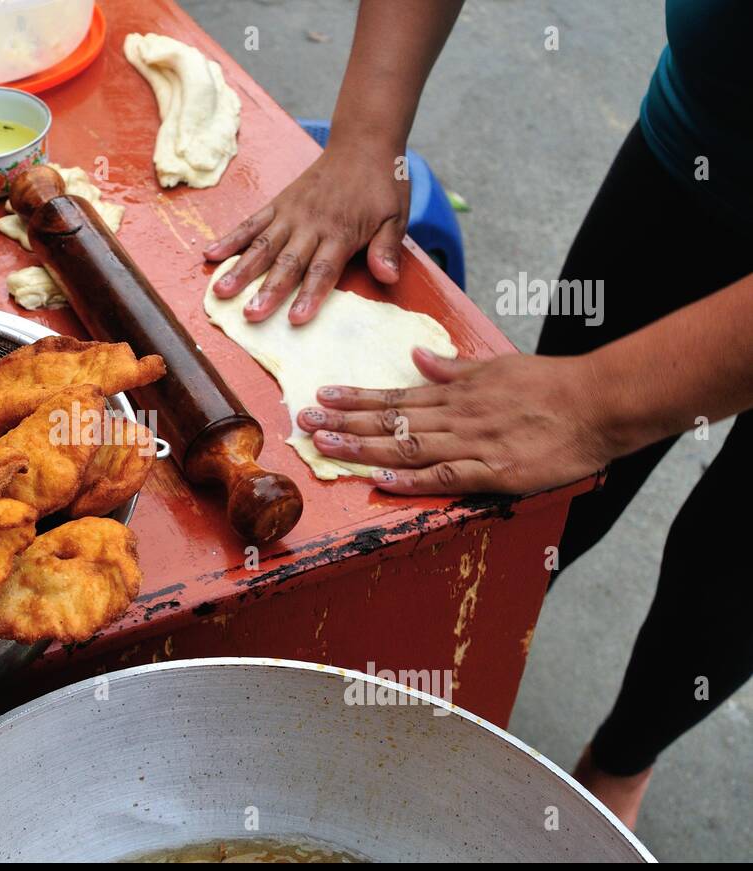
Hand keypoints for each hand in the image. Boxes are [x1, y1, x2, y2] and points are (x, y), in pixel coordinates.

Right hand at [204, 139, 409, 323]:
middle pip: (287, 262)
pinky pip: (251, 223)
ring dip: (241, 270)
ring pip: (263, 246)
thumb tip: (389, 276)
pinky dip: (230, 238)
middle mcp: (311, 224)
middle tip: (250, 314)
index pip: (324, 269)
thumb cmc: (381, 186)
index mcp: (341, 232)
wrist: (363, 143)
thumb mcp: (396, 216)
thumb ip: (387, 248)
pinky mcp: (277, 204)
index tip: (296, 318)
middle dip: (268, 290)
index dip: (310, 294)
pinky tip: (211, 254)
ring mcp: (290, 214)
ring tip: (221, 291)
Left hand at [296, 349, 617, 495]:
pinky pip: (445, 476)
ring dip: (363, 446)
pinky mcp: (495, 471)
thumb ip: (453, 368)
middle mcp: (456, 417)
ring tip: (326, 446)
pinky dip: (412, 479)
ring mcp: (473, 444)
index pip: (395, 395)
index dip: (355, 397)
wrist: (600, 402)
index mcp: (456, 393)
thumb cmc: (552, 384)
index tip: (321, 395)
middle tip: (304, 422)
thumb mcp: (497, 366)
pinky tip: (381, 479)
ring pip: (407, 445)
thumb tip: (416, 358)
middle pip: (390, 420)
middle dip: (343, 422)